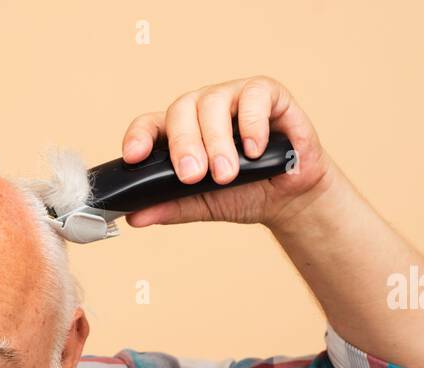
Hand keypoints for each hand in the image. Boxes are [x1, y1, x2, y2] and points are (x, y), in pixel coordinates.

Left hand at [120, 76, 334, 228]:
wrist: (288, 198)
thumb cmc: (243, 193)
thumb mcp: (201, 205)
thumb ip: (170, 207)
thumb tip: (134, 217)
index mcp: (180, 132)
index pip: (150, 124)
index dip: (139, 136)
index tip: (135, 157)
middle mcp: (203, 109)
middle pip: (181, 110)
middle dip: (184, 145)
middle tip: (192, 176)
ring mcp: (234, 98)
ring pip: (213, 103)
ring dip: (217, 141)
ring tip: (225, 174)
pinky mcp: (268, 95)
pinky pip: (253, 97)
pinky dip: (251, 125)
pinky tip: (253, 150)